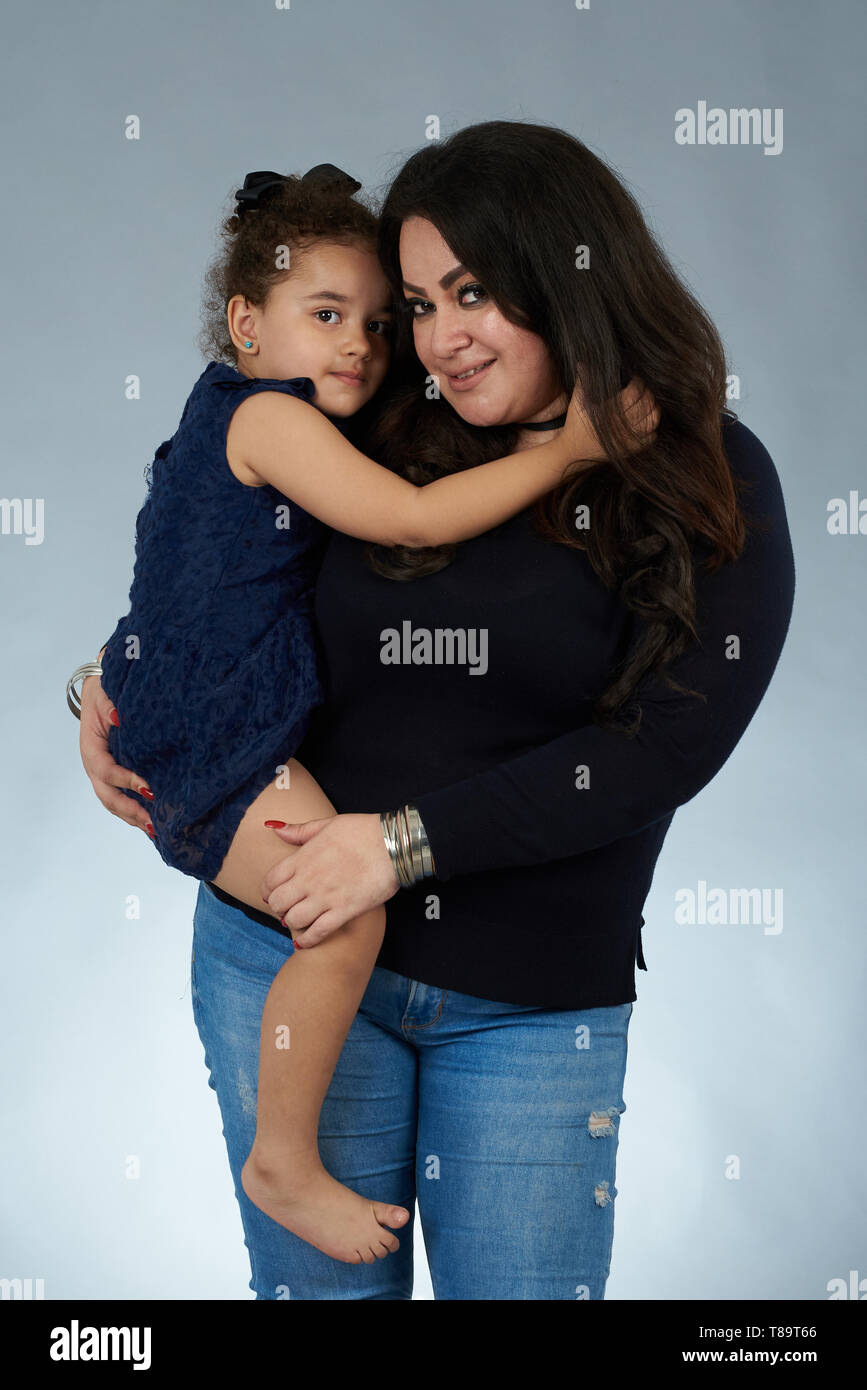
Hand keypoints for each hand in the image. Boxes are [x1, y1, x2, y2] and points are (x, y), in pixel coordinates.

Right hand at [79, 660, 152, 831]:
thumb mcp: (105, 696)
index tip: (148, 787)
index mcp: (91, 747)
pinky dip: (134, 811)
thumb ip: (110, 707)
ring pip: (113, 802)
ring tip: (155, 830)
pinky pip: (121, 797)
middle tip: (153, 823)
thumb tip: (121, 718)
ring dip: (132, 817)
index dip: (125, 780)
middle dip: (130, 810)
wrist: (101, 693)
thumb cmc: (105, 692)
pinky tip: (152, 821)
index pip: (105, 770)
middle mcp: (94, 765)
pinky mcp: (113, 775)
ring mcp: (102, 773)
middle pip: (107, 795)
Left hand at [261, 813, 400, 946]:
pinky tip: (304, 941)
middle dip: (278, 908)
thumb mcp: (328, 824)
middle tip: (287, 908)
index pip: (270, 881)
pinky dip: (307, 940)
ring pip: (293, 920)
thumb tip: (274, 827)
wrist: (393, 844)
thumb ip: (300, 831)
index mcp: (303, 857)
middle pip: (278, 903)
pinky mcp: (344, 911)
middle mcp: (309, 879)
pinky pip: (317, 932)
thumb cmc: (363, 831)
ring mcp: (326, 897)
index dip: (267, 891)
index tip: (272, 893)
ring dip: (291, 923)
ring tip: (298, 921)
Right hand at [562, 375, 658, 461]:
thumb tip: (584, 363)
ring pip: (653, 420)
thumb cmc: (575, 425)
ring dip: (654, 408)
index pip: (635, 393)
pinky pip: (652, 438)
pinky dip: (652, 427)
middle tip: (642, 388)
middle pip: (647, 404)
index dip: (638, 382)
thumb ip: (583, 381)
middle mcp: (623, 426)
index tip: (635, 378)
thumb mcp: (576, 402)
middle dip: (648, 393)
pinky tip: (645, 420)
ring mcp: (629, 439)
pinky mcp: (632, 449)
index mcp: (611, 412)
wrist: (573, 452)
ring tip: (647, 402)